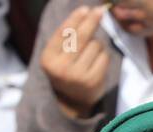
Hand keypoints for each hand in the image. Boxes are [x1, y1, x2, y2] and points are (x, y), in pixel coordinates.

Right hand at [39, 4, 110, 119]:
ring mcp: (78, 76)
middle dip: (91, 21)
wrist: (72, 101)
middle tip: (100, 11)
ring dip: (96, 44)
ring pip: (94, 45)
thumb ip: (66, 36)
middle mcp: (61, 69)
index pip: (63, 33)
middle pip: (80, 37)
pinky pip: (104, 57)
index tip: (85, 8)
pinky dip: (102, 55)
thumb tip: (86, 11)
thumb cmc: (65, 70)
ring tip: (89, 54)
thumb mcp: (57, 55)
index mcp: (48, 59)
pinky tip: (96, 62)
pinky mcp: (93, 81)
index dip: (75, 19)